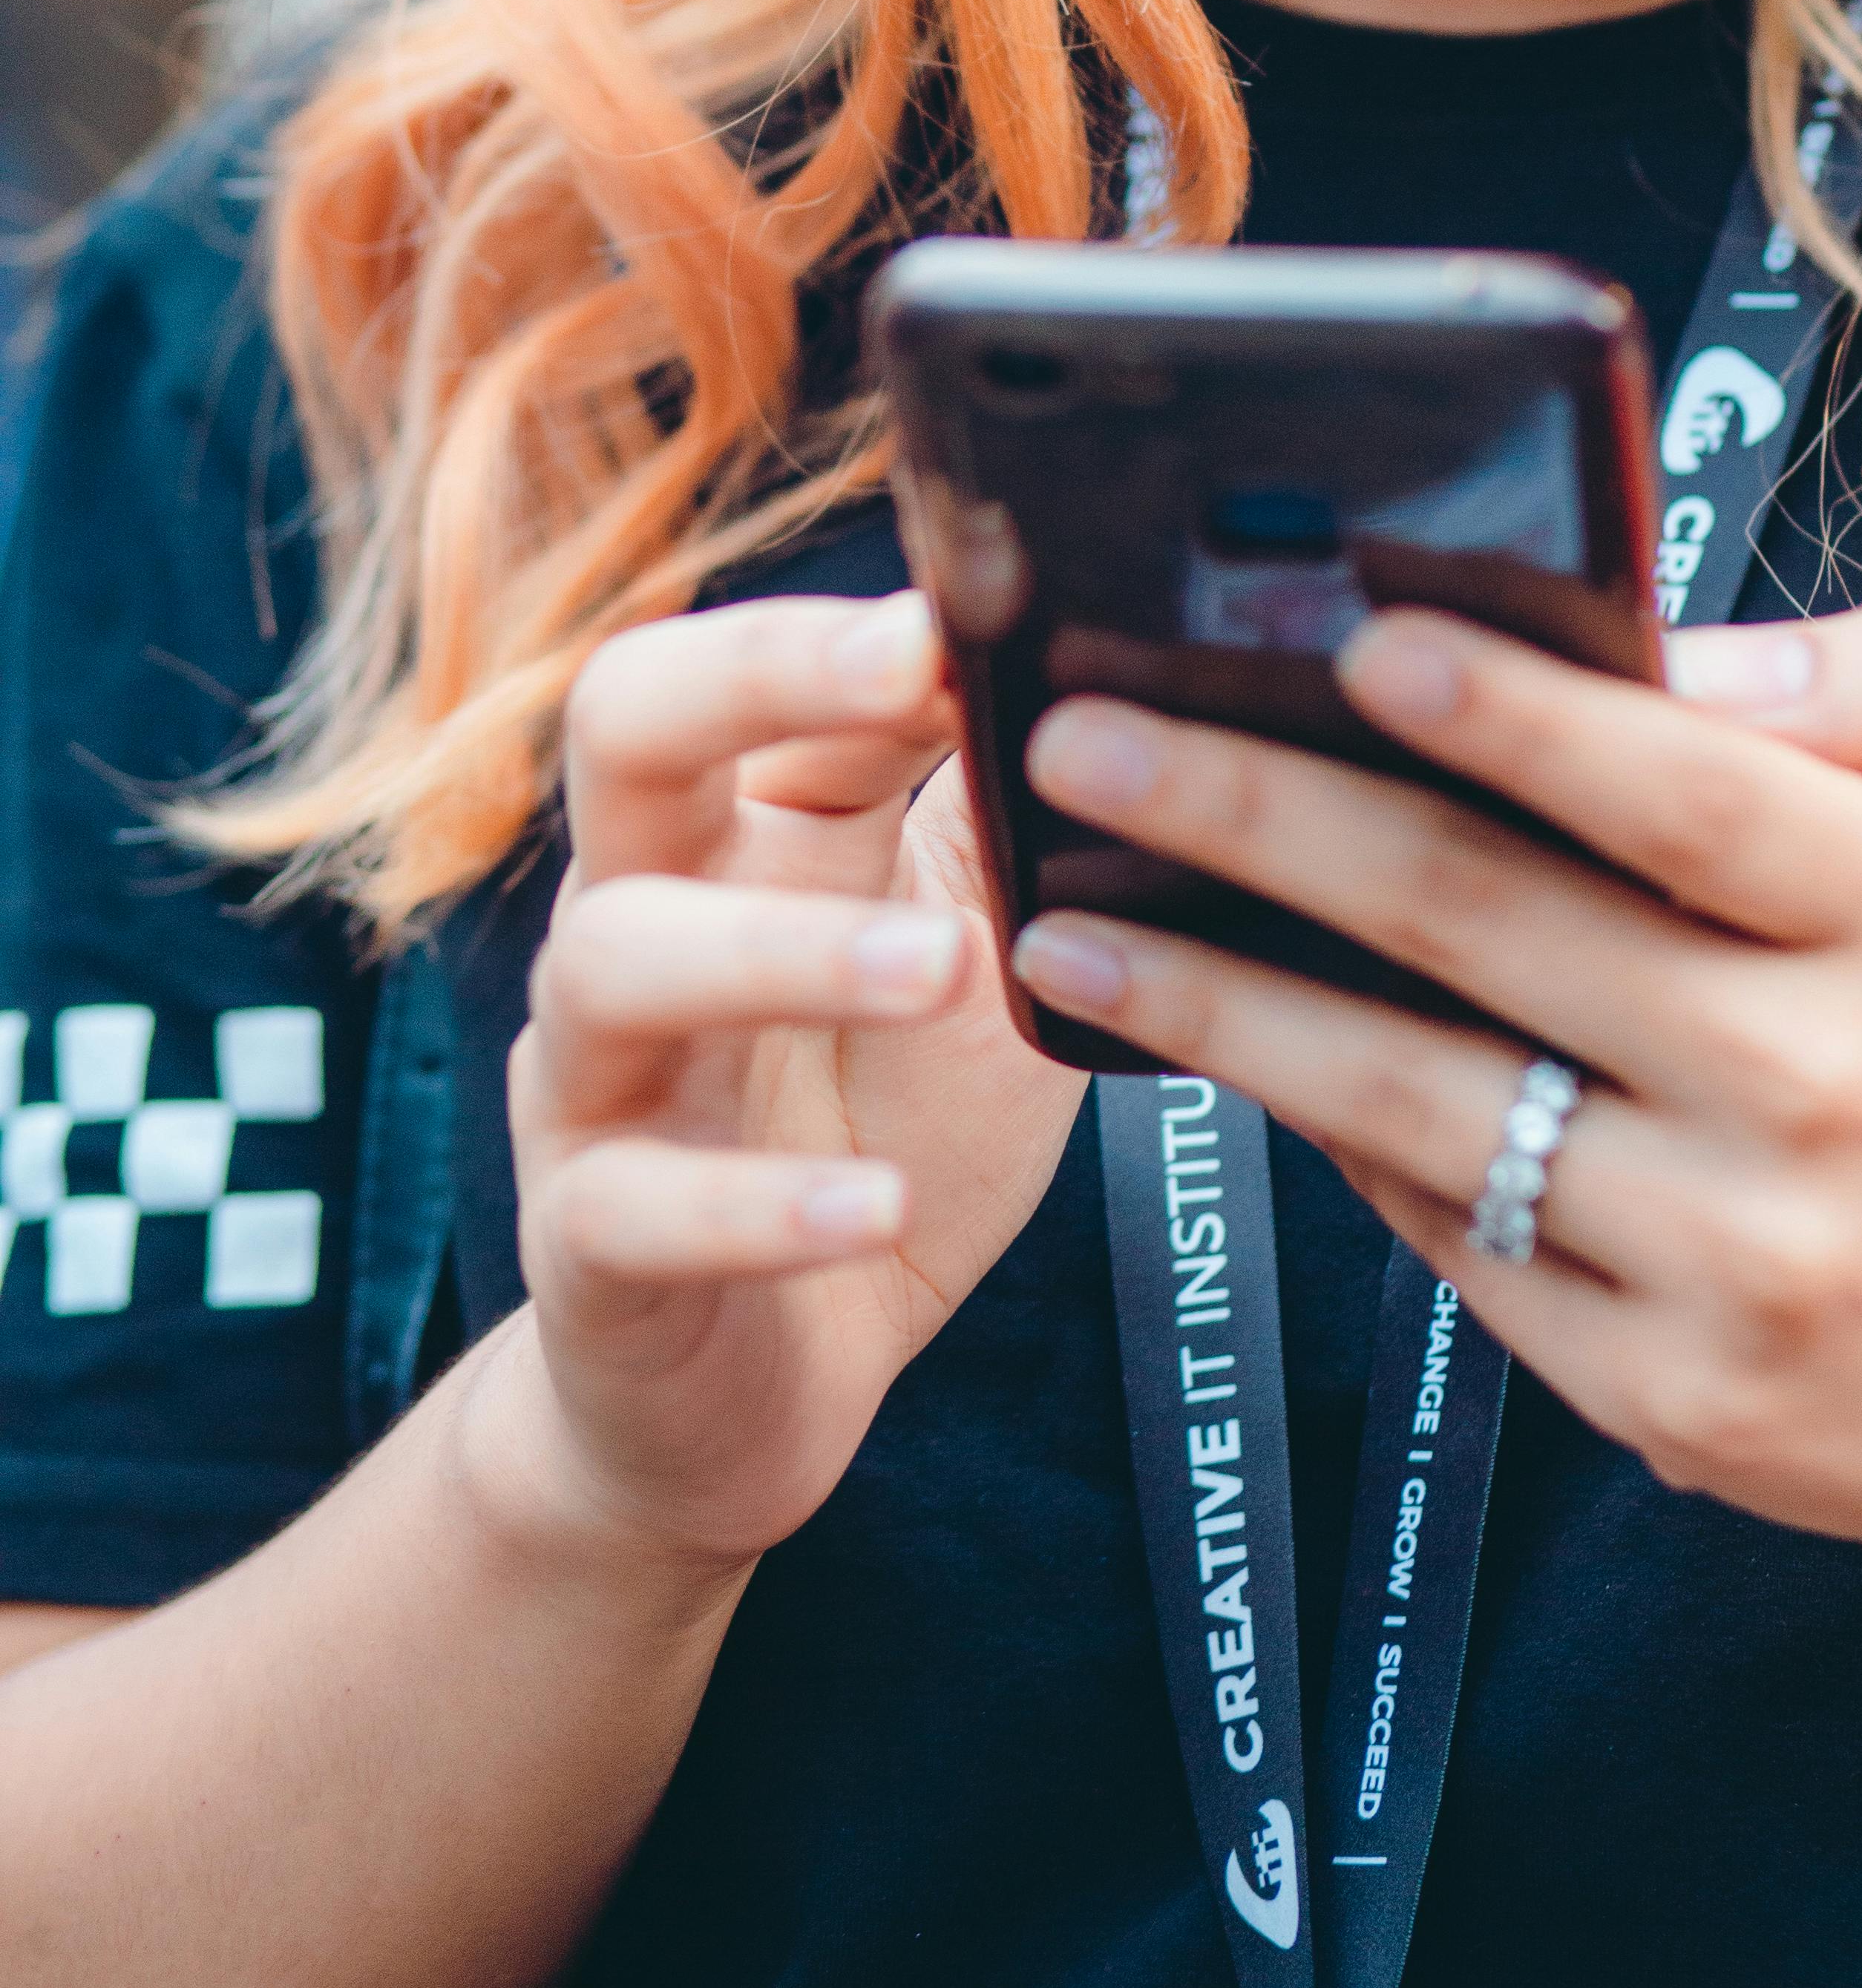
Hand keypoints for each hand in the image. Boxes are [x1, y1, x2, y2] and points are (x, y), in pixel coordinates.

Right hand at [491, 592, 1080, 1581]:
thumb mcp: (976, 954)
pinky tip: (879, 1210)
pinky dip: (761, 1212)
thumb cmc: (886, 1123)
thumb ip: (1015, 825)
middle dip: (753, 672)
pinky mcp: (589, 1252)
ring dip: (786, 949)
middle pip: (625, 728)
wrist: (756, 1393)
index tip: (973, 594)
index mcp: (745, 829)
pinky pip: (632, 1210)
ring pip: (618, 961)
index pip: (754, 664)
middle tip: (910, 668)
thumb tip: (1146, 679)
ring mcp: (594, 1081)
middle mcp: (641, 914)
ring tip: (942, 967)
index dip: (848, 619)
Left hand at [1013, 600, 1861, 1648]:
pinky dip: (1322, 1130)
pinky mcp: (1660, 1396)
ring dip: (1214, 1000)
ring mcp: (1733, 1261)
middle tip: (1089, 744)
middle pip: (1491, 924)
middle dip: (1258, 820)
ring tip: (1063, 919)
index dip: (1516, 712)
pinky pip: (1452, 1232)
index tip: (1353, 633)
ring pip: (1416, 1096)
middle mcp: (1826, 1092)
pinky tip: (1215, 1047)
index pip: (1687, 792)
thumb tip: (1685, 657)